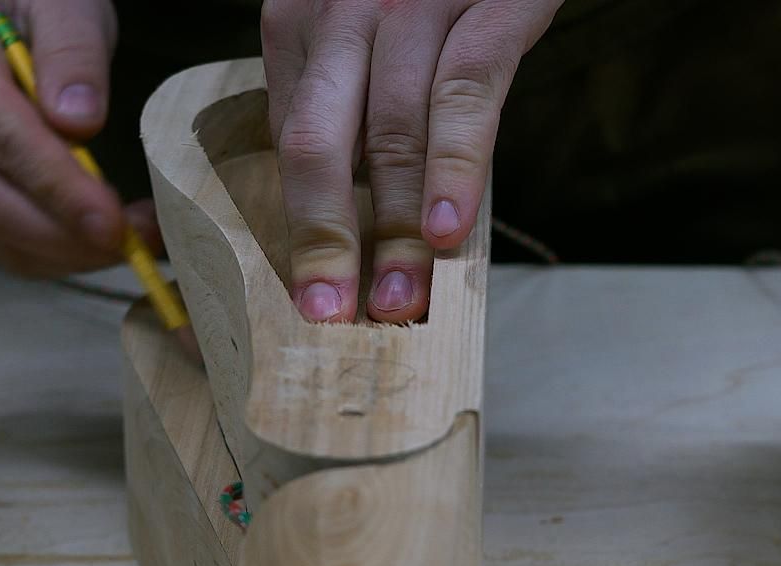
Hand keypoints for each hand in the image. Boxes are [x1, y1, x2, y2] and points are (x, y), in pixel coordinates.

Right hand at [0, 0, 158, 275]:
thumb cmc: (16, 0)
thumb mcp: (56, 1)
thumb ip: (71, 51)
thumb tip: (80, 122)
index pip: (4, 142)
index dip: (60, 190)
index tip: (113, 223)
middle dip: (70, 238)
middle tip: (140, 242)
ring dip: (71, 255)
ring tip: (136, 240)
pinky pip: (5, 245)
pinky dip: (58, 256)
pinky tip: (104, 240)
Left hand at [261, 0, 562, 321]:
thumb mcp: (375, 26)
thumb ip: (353, 100)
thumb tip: (358, 217)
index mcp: (301, 21)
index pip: (289, 141)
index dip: (302, 225)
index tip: (314, 295)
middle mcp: (343, 9)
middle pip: (318, 146)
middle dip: (324, 243)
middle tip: (329, 319)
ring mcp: (412, 4)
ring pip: (391, 134)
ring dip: (395, 231)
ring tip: (398, 303)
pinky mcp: (490, 4)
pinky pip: (465, 95)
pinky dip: (454, 167)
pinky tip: (449, 230)